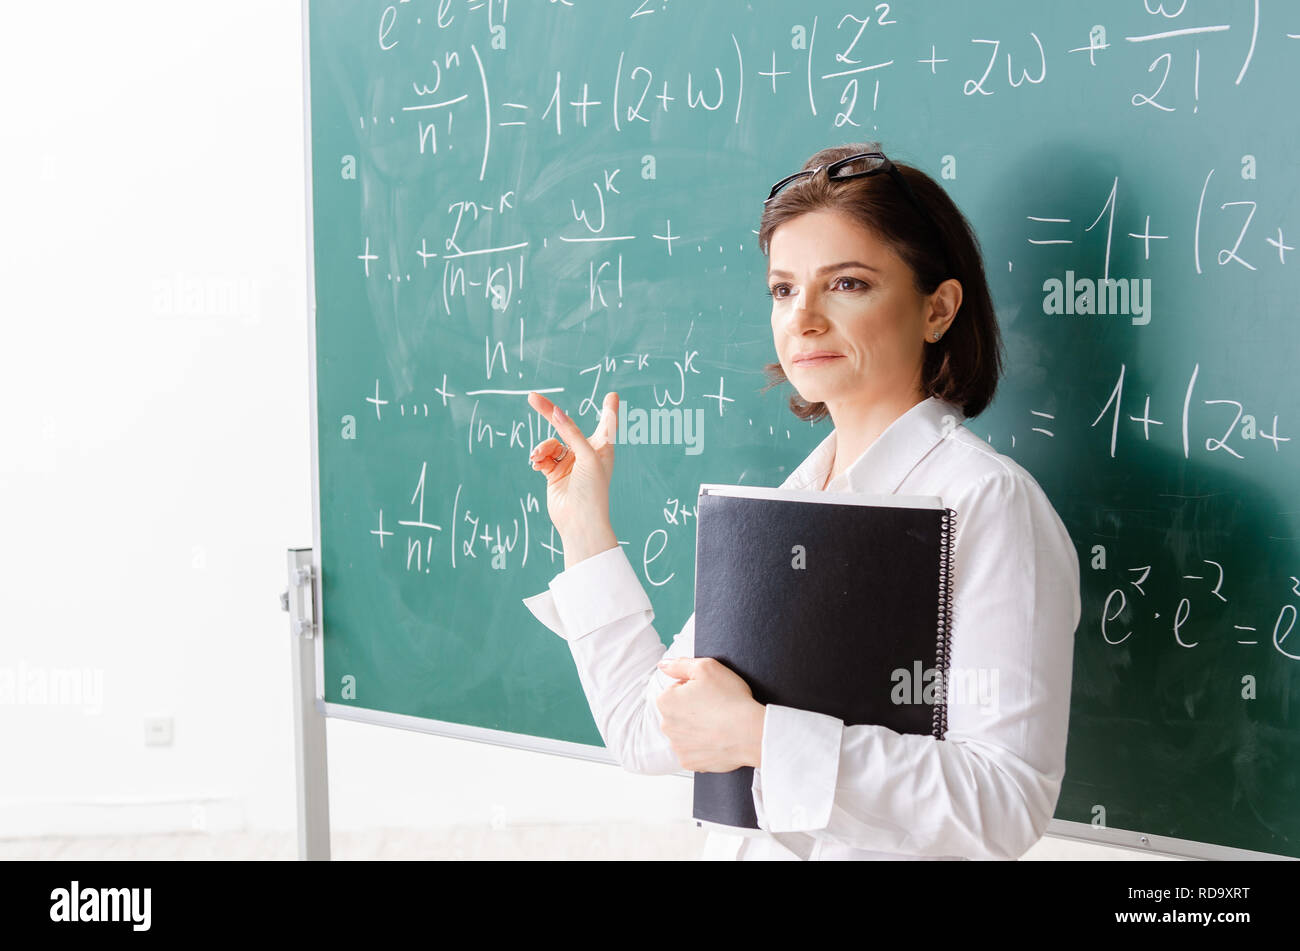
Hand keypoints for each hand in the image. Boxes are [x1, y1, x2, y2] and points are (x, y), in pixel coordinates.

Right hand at [525, 391, 618, 542]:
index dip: (609, 409)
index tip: (612, 396)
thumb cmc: (592, 490)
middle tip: (533, 397)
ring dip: (542, 447)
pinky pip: (543, 458)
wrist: (579, 522)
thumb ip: (571, 432)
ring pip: (550, 444)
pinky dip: (538, 458)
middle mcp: (586, 453)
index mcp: (602, 448)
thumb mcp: (586, 456)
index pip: (607, 423)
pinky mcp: (554, 474)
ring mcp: (569, 463)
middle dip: (550, 413)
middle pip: (567, 426)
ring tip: (537, 457)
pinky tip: (536, 464)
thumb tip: (556, 411)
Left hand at [655, 657, 765, 771]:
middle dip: (693, 709)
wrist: (750, 732)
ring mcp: (677, 746)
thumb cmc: (730, 699)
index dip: (695, 688)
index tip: (709, 693)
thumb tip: (663, 666)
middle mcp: (666, 726)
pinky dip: (703, 747)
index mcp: (666, 701)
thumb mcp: (706, 667)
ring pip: (685, 733)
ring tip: (718, 724)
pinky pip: (693, 751)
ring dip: (697, 729)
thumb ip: (680, 664)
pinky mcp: (690, 762)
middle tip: (715, 707)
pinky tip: (717, 739)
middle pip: (679, 712)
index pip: (677, 689)